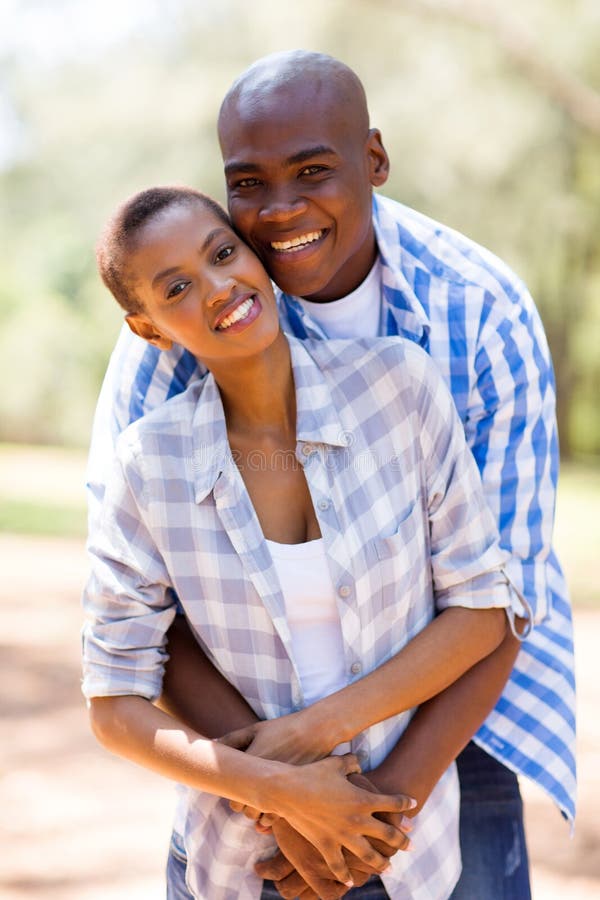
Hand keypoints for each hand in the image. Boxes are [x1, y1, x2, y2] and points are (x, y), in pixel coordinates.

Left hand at [222, 711, 339, 823]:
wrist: (315, 731)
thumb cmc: (282, 728)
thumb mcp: (254, 730)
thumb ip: (231, 739)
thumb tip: (211, 744)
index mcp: (252, 767)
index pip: (233, 801)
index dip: (233, 797)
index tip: (238, 789)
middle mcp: (265, 781)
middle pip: (245, 812)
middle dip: (246, 806)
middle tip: (250, 795)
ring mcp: (282, 791)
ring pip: (261, 819)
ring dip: (259, 814)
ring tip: (263, 800)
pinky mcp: (296, 796)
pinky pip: (278, 819)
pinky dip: (273, 818)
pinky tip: (274, 805)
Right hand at [265, 754, 414, 887]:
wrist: (289, 791)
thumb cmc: (313, 773)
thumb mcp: (336, 763)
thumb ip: (352, 762)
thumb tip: (359, 761)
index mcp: (362, 799)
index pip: (392, 802)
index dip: (405, 803)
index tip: (413, 805)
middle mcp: (357, 820)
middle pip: (387, 834)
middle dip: (402, 841)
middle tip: (411, 846)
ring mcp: (342, 836)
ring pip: (369, 855)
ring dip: (381, 863)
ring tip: (389, 868)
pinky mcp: (326, 846)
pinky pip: (338, 866)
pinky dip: (345, 875)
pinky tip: (350, 882)